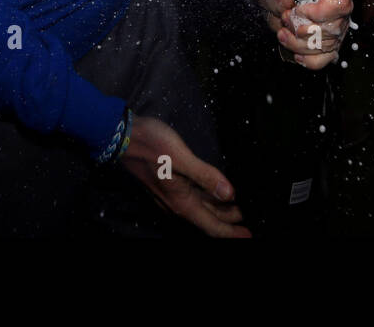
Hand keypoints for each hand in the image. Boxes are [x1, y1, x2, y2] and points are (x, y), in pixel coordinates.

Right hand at [119, 116, 248, 237]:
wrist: (123, 137)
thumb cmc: (151, 145)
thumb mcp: (181, 158)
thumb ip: (205, 176)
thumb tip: (229, 194)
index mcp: (182, 201)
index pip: (212, 225)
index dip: (231, 232)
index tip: (249, 235)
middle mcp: (177, 203)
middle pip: (209, 218)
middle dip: (230, 221)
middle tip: (250, 220)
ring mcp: (172, 195)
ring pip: (201, 208)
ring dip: (221, 210)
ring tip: (239, 207)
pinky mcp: (169, 185)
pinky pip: (194, 198)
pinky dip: (209, 199)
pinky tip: (216, 192)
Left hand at [252, 0, 352, 69]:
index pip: (341, 2)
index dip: (318, 11)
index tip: (298, 8)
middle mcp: (342, 2)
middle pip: (334, 27)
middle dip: (304, 27)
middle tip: (286, 16)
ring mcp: (337, 23)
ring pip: (327, 44)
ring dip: (298, 42)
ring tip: (283, 30)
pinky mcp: (327, 40)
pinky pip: (323, 59)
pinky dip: (307, 58)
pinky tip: (295, 52)